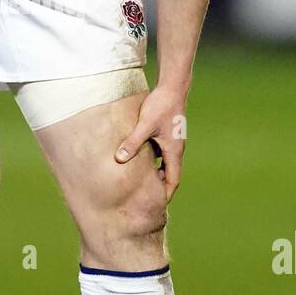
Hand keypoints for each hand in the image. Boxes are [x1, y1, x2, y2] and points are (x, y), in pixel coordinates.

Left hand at [114, 86, 187, 201]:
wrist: (173, 88)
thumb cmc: (161, 106)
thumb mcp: (144, 126)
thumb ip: (132, 143)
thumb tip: (119, 160)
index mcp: (174, 151)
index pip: (173, 180)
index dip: (165, 194)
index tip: (156, 206)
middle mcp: (176, 149)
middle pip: (170, 174)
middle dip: (159, 187)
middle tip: (146, 199)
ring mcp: (173, 141)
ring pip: (165, 163)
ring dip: (156, 173)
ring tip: (140, 183)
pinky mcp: (168, 134)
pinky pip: (162, 153)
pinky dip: (153, 160)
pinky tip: (139, 159)